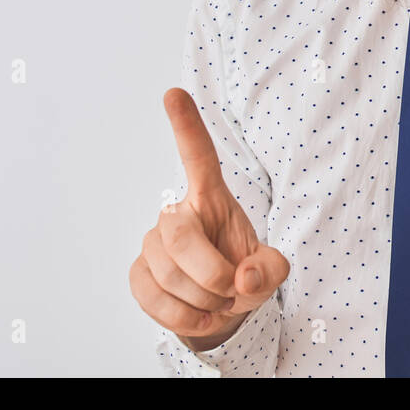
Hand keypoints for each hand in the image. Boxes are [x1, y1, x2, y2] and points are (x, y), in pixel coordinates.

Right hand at [129, 88, 289, 348]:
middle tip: (231, 289)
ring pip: (168, 274)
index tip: (173, 92)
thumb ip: (271, 271)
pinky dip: (184, 317)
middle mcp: (177, 214)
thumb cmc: (243, 275)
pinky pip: (154, 298)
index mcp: (211, 198)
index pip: (198, 156)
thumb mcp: (270, 270)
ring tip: (219, 302)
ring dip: (203, 300)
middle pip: (180, 238)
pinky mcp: (138, 273)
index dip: (186, 125)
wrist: (220, 309)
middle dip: (212, 274)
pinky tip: (200, 315)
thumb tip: (244, 278)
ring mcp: (153, 243)